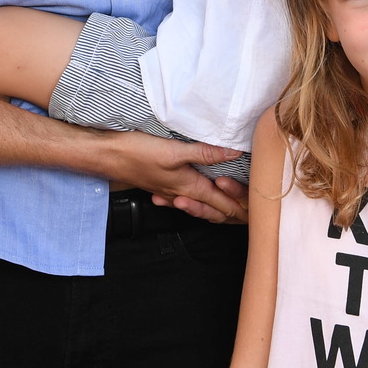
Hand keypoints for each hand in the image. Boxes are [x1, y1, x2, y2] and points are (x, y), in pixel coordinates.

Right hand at [95, 130, 249, 223]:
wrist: (107, 156)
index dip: (242, 208)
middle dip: (234, 213)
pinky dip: (195, 202)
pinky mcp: (161, 185)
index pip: (224, 205)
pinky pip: (184, 199)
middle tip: (253, 216)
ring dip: (216, 207)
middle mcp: (182, 193)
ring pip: (200, 205)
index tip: (260, 212)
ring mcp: (170, 191)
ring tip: (230, 208)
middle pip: (214, 210)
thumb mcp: (174, 151)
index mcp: (191, 187)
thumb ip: (205, 153)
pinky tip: (192, 198)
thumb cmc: (138, 153)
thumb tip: (234, 152)